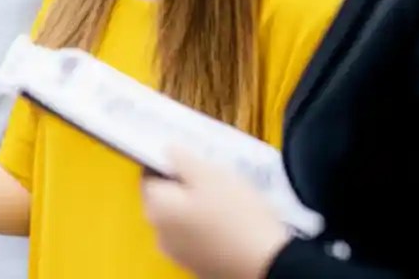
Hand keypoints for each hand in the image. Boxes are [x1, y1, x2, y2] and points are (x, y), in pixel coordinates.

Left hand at [141, 146, 289, 278]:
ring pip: (184, 220)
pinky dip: (210, 229)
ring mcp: (180, 254)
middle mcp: (161, 234)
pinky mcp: (200, 266)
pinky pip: (199, 239)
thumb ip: (182, 159)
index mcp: (157, 208)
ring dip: (200, 209)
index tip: (190, 159)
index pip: (150, 177)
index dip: (169, 165)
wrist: (269, 263)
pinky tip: (233, 224)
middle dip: (186, 187)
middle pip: (167, 200)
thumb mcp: (210, 174)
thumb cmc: (238, 219)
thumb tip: (168, 151)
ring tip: (231, 202)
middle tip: (216, 179)